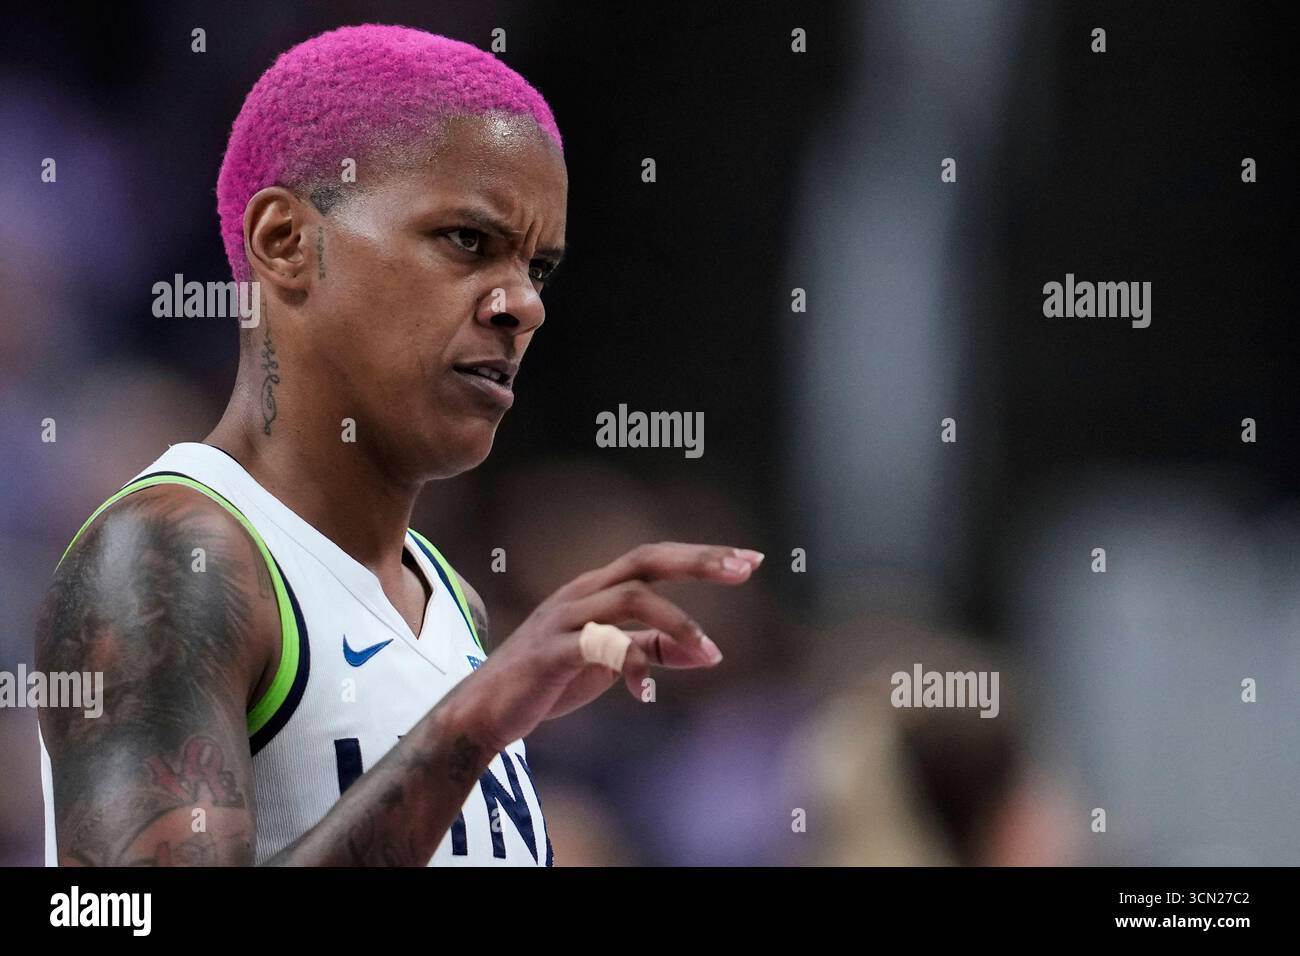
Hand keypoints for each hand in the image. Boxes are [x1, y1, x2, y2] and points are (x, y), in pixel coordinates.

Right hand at [459, 542, 762, 750]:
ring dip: (677, 622)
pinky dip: (631, 665)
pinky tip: (645, 693)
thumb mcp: (608, 662)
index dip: (702, 556)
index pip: (656, 559)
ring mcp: (564, 618)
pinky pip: (600, 645)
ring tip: (711, 651)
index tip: (750, 560)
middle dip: (698, 561)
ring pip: (630, 598)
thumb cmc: (549, 681)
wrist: (485, 712)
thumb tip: (706, 652)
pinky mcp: (551, 651)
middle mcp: (582, 592)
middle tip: (744, 569)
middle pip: (646, 560)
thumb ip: (651, 649)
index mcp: (597, 589)